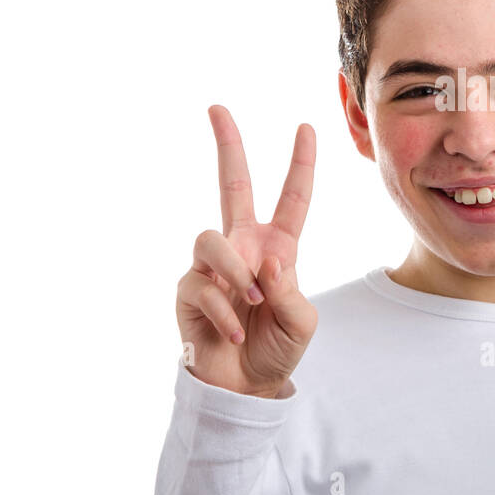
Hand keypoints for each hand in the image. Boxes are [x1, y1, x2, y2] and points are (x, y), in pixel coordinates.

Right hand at [175, 105, 317, 397]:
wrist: (244, 387)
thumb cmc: (276, 348)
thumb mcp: (302, 322)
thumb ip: (290, 291)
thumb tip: (266, 264)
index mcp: (278, 248)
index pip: (292, 198)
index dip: (301, 164)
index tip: (306, 127)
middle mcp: (243, 247)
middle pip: (231, 184)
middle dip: (227, 145)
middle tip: (217, 108)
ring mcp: (212, 266)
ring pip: (210, 239)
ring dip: (234, 271)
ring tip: (251, 302)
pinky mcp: (188, 290)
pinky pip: (202, 284)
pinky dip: (224, 309)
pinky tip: (235, 330)